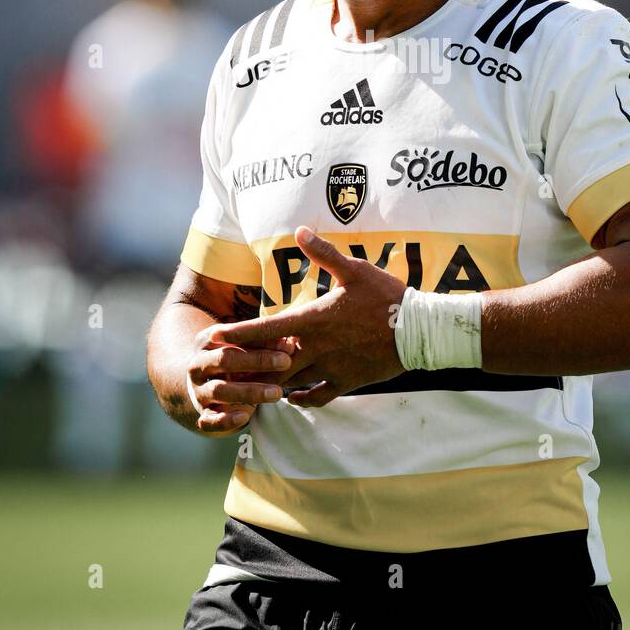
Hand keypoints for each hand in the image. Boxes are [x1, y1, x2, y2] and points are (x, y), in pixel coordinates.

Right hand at [186, 321, 298, 434]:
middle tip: (286, 362)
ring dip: (249, 391)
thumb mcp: (249, 349)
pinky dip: (225, 420)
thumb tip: (289, 345)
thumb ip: (267, 345)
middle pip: (224, 359)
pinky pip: (208, 420)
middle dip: (257, 361)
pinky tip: (245, 416)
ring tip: (277, 392)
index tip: (286, 343)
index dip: (258, 339)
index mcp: (208, 341)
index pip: (230, 335)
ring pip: (219, 390)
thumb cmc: (237, 361)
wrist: (210, 385)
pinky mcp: (203, 413)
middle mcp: (198, 364)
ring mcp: (198, 390)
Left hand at [229, 225, 407, 408]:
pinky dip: (300, 399)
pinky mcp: (346, 383)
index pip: (264, 330)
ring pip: (288, 383)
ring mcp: (329, 369)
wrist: (418, 331)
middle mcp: (315, 349)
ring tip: (248, 383)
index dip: (235, 334)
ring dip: (267, 382)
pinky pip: (316, 398)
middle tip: (221, 365)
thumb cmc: (385, 296)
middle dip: (244, 364)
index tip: (210, 338)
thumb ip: (324, 253)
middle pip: (269, 362)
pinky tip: (291, 397)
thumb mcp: (355, 269)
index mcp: (312, 321)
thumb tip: (300, 230)